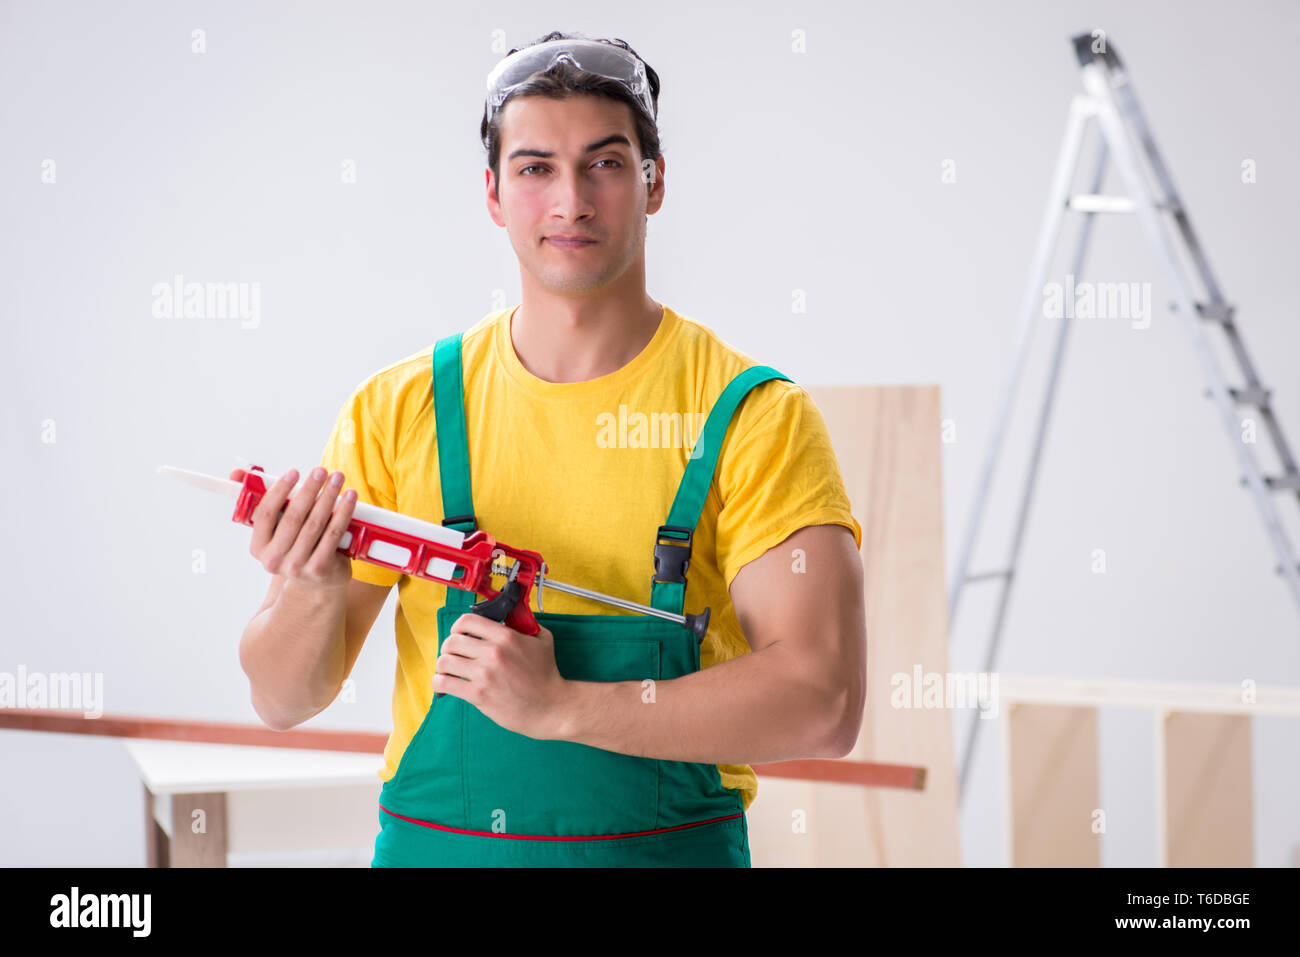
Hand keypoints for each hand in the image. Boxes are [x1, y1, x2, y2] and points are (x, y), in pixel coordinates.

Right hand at [234, 466, 356, 589]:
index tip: (294, 472)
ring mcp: (297, 566)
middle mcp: (274, 559)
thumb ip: (261, 501)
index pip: (265, 513)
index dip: (279, 490)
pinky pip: (333, 534)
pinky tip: (350, 498)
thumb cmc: (296, 546)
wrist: (318, 583)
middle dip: (310, 489)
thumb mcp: (276, 529)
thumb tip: (236, 473)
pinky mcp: (320, 569)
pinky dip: (343, 513)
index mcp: (259, 547)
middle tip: (321, 470)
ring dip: (329, 496)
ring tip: (338, 478)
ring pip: (316, 523)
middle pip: (294, 516)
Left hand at [433, 615, 566, 739]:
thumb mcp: (543, 640)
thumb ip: (525, 624)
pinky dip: (439, 682)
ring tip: (448, 669)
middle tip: (453, 654)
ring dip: (443, 665)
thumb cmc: (547, 674)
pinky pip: (444, 683)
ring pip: (445, 662)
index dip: (458, 627)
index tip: (460, 634)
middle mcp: (493, 653)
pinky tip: (445, 683)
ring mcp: (484, 675)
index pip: (466, 621)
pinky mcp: (479, 695)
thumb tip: (510, 613)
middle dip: (448, 647)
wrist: (550, 707)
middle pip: (452, 641)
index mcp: (506, 637)